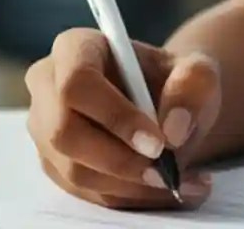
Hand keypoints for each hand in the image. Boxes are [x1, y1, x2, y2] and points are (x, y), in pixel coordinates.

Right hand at [26, 28, 222, 209]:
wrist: (167, 103)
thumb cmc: (174, 80)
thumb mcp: (198, 72)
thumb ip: (192, 87)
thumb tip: (173, 130)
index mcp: (75, 48)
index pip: (77, 83)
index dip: (114, 116)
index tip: (158, 143)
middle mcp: (48, 86)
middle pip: (65, 133)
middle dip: (120, 161)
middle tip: (166, 172)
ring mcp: (45, 129)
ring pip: (75, 171)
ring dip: (130, 186)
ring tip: (180, 182)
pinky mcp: (55, 164)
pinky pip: (85, 192)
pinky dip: (129, 197)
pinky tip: (166, 189)